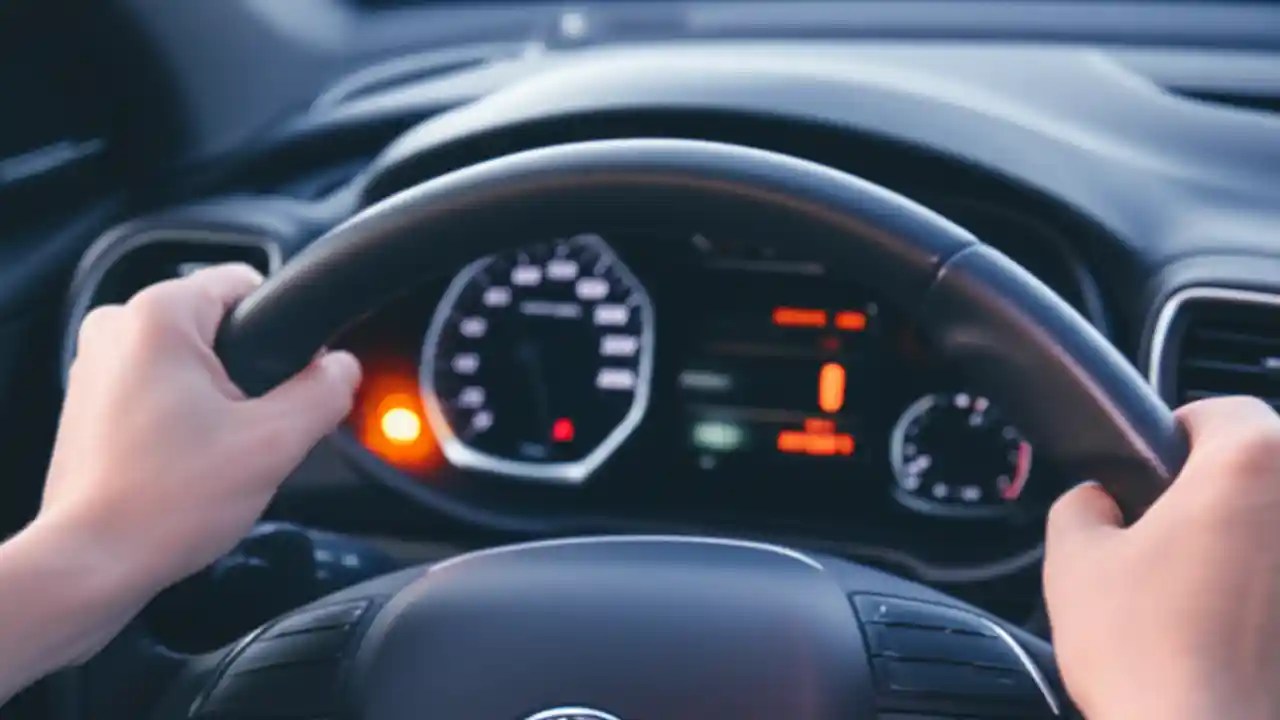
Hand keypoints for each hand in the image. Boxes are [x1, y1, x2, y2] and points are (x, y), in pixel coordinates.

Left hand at [35, 264, 358, 658]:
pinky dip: (185, 419)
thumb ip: (324, 392)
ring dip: (217, 401)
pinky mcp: (90, 404)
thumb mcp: (275, 443)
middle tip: (250, 432)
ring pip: (193, 363)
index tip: (289, 382)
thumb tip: (343, 368)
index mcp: (158, 316)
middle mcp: (116, 328)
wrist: (92, 565)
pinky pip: (162, 390)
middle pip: (222, 327)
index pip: (249, 283)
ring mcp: (95, 366)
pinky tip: (189, 464)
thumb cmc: (164, 504)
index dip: (287, 332)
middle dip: (250, 376)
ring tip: (216, 454)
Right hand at [1044, 397, 1279, 719]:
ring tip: (1195, 592)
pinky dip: (1261, 593)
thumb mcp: (1074, 559)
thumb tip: (1098, 503)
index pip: (1220, 409)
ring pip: (1273, 529)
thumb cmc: (1147, 654)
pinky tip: (1226, 630)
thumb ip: (1082, 504)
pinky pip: (1278, 582)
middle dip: (1214, 491)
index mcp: (1250, 464)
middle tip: (1165, 535)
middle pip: (1260, 467)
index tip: (1150, 469)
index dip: (1174, 434)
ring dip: (1244, 544)